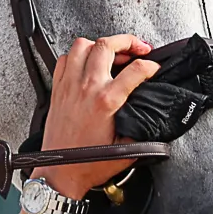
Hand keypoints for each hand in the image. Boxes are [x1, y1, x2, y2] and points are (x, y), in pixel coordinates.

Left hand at [34, 35, 158, 198]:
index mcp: (106, 101)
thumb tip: (154, 120)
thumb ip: (144, 131)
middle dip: (127, 41)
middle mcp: (87, 88)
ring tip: (112, 52)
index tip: (153, 68)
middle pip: (106, 45)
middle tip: (138, 48)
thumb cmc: (87, 164)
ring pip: (82, 45)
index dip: (150, 65)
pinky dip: (77, 55)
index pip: (135, 70)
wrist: (60, 172)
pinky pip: (64, 59)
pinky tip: (87, 63)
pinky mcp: (58, 90)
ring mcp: (69, 86)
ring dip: (100, 44)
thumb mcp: (127, 150)